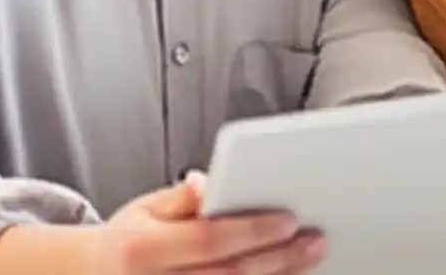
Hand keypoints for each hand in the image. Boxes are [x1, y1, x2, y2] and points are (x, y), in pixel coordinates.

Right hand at [95, 172, 326, 273]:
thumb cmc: (129, 241)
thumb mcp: (145, 208)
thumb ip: (183, 198)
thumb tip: (214, 185)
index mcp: (142, 250)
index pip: (208, 240)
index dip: (251, 230)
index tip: (289, 219)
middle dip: (280, 258)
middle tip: (316, 240)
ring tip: (310, 261)